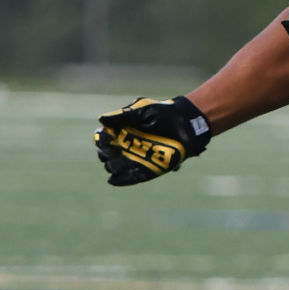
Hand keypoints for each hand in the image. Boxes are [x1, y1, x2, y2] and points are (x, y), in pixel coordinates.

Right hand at [94, 96, 212, 186]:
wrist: (186, 124)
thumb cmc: (164, 113)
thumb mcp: (143, 110)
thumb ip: (122, 115)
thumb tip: (100, 119)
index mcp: (121, 130)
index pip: (101, 139)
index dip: (101, 140)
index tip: (107, 139)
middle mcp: (125, 146)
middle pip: (105, 155)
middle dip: (106, 153)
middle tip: (115, 149)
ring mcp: (135, 159)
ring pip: (114, 167)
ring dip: (113, 165)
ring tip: (121, 159)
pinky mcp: (146, 170)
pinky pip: (129, 178)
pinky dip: (121, 180)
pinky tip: (114, 179)